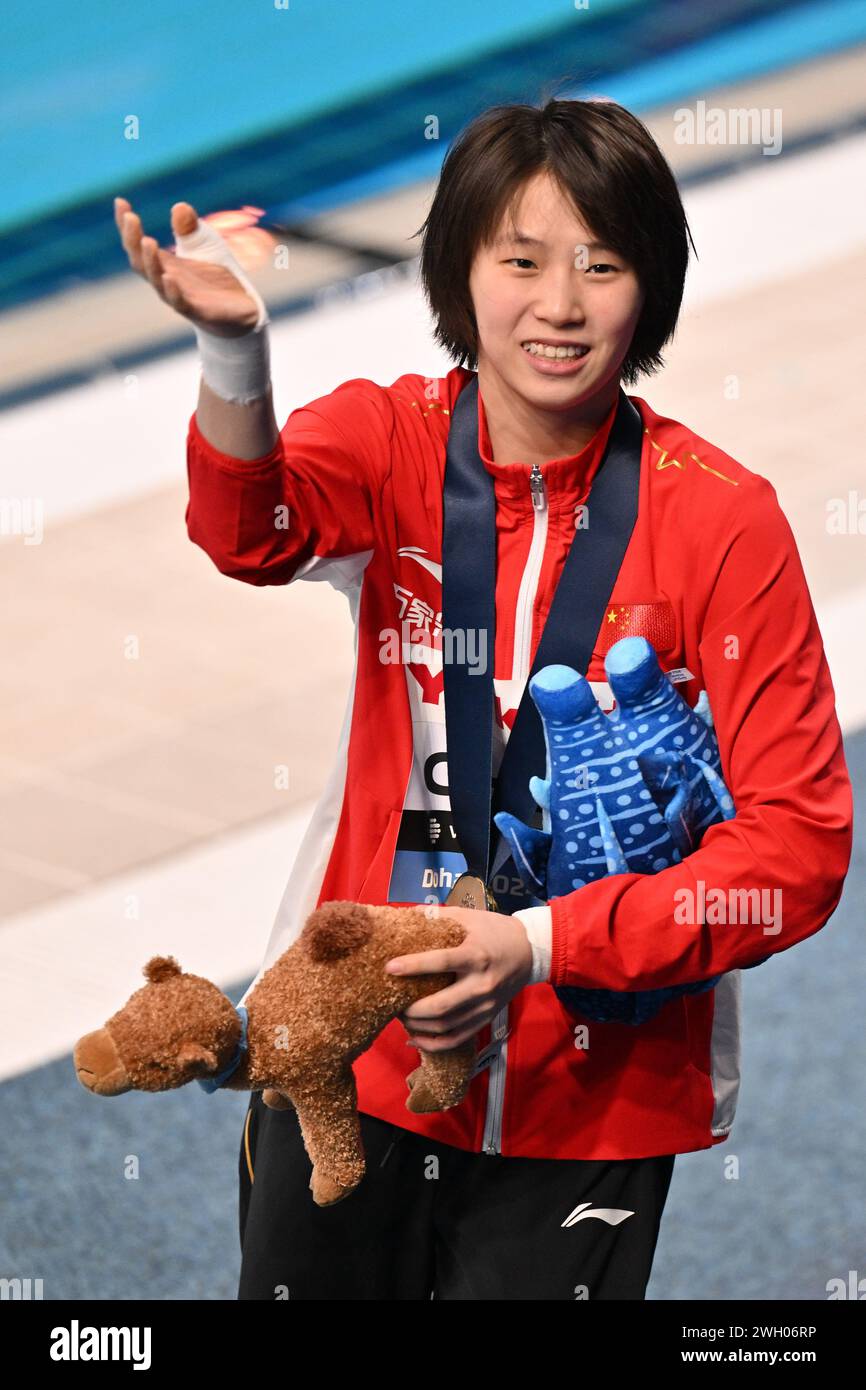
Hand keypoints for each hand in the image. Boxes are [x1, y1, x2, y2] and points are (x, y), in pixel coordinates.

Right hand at [113, 195, 260, 336]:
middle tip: (131, 217)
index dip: (127, 226)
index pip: (137, 244)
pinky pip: (180, 303)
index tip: (120, 201)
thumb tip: (179, 207)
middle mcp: (165, 280)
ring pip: (157, 282)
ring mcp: (179, 297)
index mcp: (163, 264)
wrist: (239, 311)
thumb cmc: (215, 279)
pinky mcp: (199, 312)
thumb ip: (190, 230)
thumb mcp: (204, 247)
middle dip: (133, 240)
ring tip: (147, 241)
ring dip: (151, 262)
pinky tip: (168, 277)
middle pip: (140, 262)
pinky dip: (173, 291)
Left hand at [384, 905, 532, 1049]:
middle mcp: (481, 984)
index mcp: (476, 955)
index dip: (412, 966)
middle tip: (392, 1000)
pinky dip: (434, 1044)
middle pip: (440, 1005)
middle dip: (411, 1008)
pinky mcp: (487, 1018)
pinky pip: (457, 1039)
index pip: (440, 963)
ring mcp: (485, 1005)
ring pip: (446, 1026)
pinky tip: (415, 1039)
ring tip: (401, 1017)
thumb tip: (405, 915)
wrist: (530, 951)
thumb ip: (438, 917)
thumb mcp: (470, 917)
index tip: (389, 968)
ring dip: (418, 1026)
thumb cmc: (495, 931)